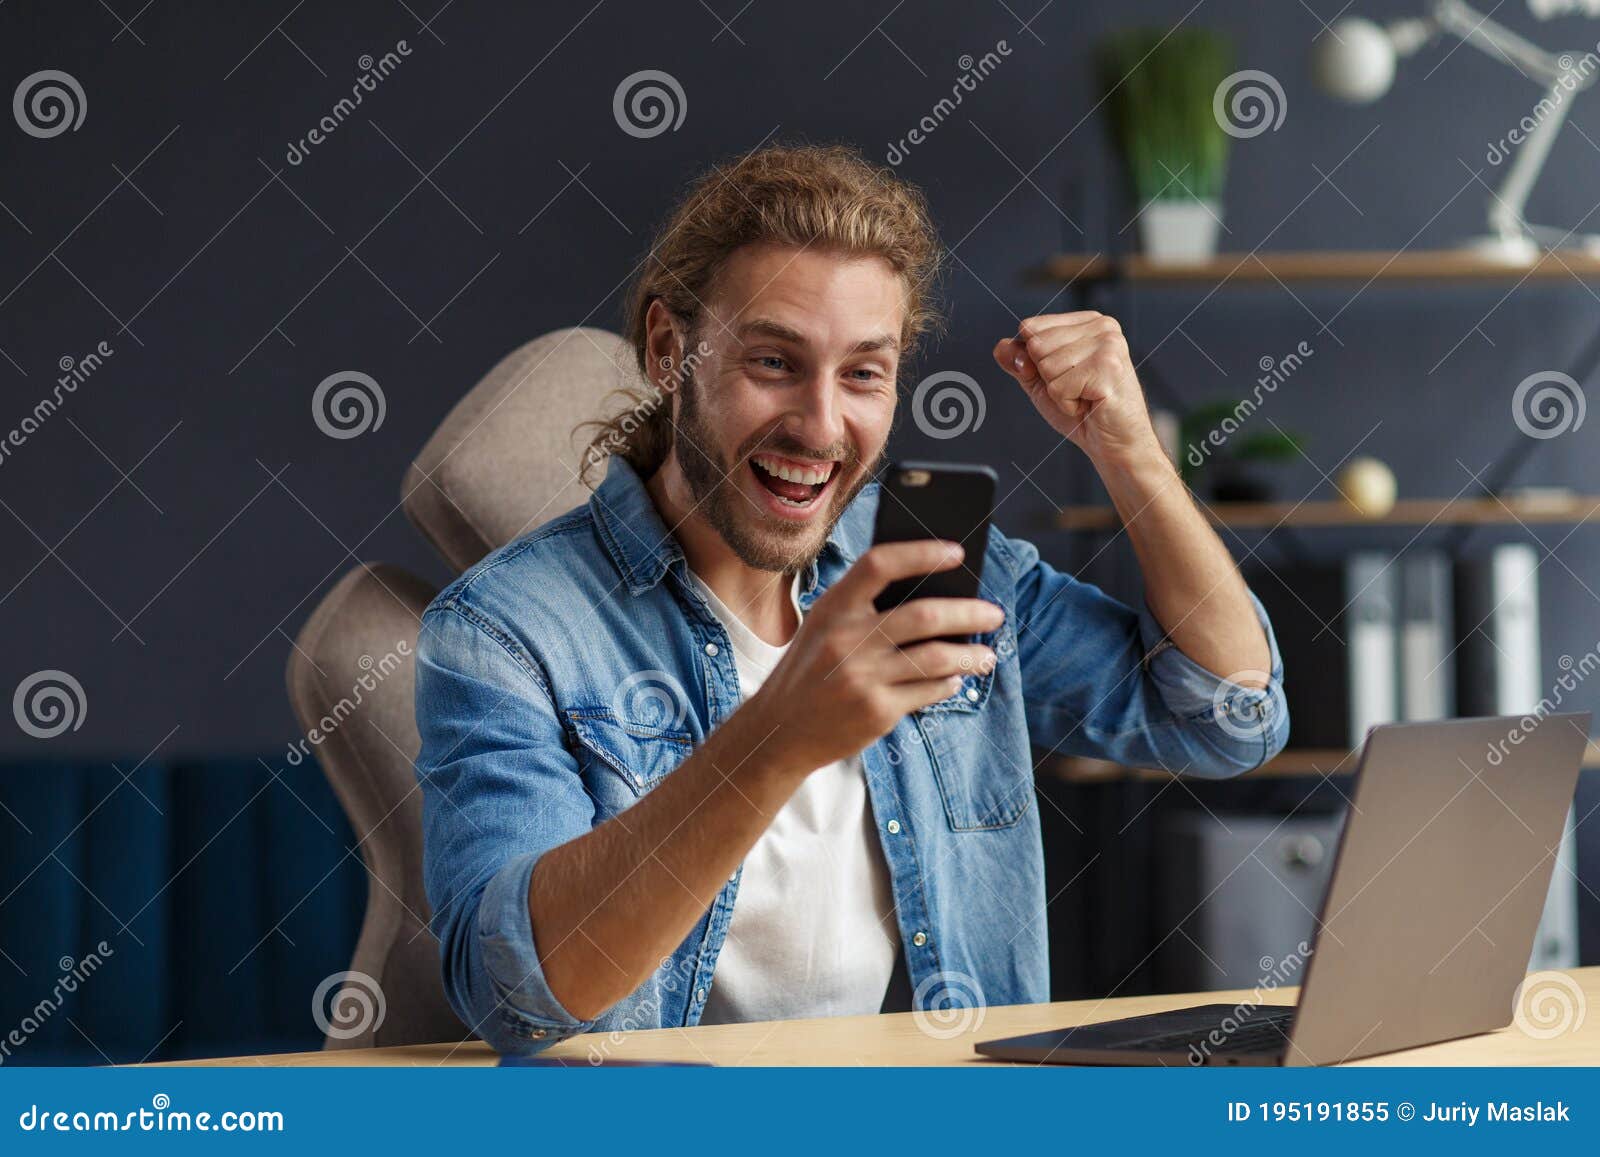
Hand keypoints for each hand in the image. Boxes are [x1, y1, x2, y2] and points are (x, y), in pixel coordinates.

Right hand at [745, 540, 1005, 777]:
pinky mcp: (877, 711)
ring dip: (970, 654)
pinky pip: (928, 691)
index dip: (921, 553)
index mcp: (833, 608)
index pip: (880, 565)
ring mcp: (862, 678)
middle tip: (994, 614)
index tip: (956, 553)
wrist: (780, 729)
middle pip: (924, 615)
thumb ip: (864, 609)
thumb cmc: (811, 669)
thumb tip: (935, 593)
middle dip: (969, 613)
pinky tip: (955, 679)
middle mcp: (847, 639)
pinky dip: (949, 684)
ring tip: (986, 655)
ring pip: (936, 658)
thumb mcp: (824, 628)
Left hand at [992, 311, 1161, 468]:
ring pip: (1046, 366)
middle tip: (1078, 389)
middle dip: (1047, 377)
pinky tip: (1089, 404)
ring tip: (1085, 396)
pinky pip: (1058, 387)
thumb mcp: (1042, 382)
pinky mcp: (1107, 370)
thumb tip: (1001, 347)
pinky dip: (1067, 404)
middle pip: (1035, 345)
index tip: (1065, 375)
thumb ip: (1020, 362)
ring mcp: (1107, 346)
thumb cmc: (1084, 411)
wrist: (1114, 443)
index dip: (1035, 360)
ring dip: (1059, 392)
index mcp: (1087, 322)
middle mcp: (1101, 326)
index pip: (1030, 327)